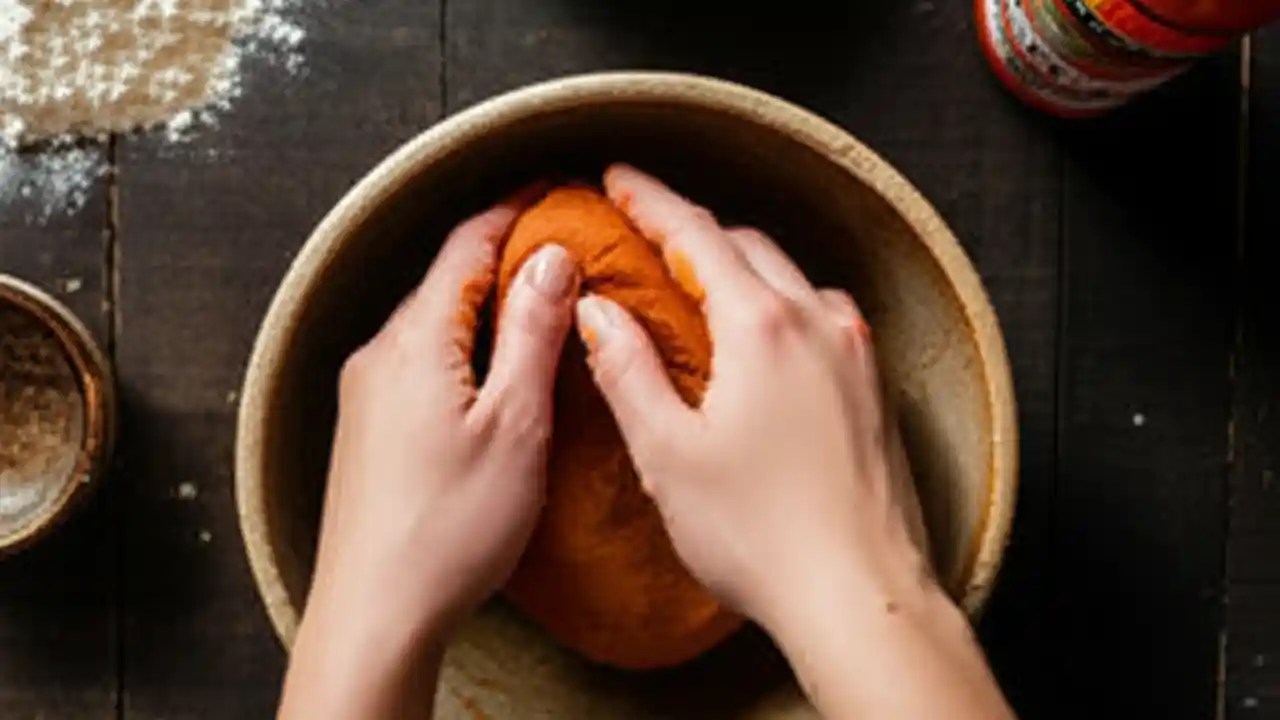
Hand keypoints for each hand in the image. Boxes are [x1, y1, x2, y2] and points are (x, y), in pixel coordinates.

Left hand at [279, 194, 578, 719]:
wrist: (376, 612)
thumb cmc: (449, 528)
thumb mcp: (515, 424)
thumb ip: (532, 333)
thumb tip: (551, 259)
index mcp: (414, 342)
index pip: (466, 246)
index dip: (515, 211)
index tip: (555, 193)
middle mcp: (378, 357)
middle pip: (448, 283)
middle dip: (505, 260)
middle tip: (565, 255)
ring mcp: (366, 394)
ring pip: (435, 325)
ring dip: (486, 310)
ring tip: (542, 314)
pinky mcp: (368, 430)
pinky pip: (420, 363)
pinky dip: (464, 351)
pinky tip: (496, 379)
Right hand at [578, 164, 927, 627]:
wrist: (860, 595)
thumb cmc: (761, 534)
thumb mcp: (668, 454)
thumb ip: (627, 371)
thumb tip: (598, 312)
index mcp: (762, 327)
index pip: (696, 233)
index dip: (650, 200)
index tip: (618, 180)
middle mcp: (818, 324)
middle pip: (748, 247)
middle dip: (693, 231)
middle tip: (647, 232)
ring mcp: (856, 355)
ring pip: (791, 281)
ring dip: (743, 270)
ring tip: (701, 289)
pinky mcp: (875, 391)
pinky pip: (821, 320)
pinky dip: (780, 310)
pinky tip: (761, 346)